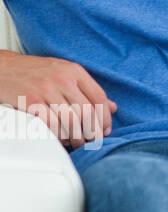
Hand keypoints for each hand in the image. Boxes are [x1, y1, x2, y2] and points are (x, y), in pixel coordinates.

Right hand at [0, 52, 116, 147]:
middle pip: (87, 112)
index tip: (105, 130)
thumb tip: (113, 108)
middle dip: (92, 131)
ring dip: (77, 137)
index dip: (105, 118)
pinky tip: (60, 139)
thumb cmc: (36, 72)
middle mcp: (63, 79)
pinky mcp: (30, 102)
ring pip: (71, 120)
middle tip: (92, 141)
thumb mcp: (65, 73)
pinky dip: (58, 135)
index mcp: (75, 71)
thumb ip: (88, 90)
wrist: (4, 68)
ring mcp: (46, 90)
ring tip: (77, 143)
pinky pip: (51, 124)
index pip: (99, 98)